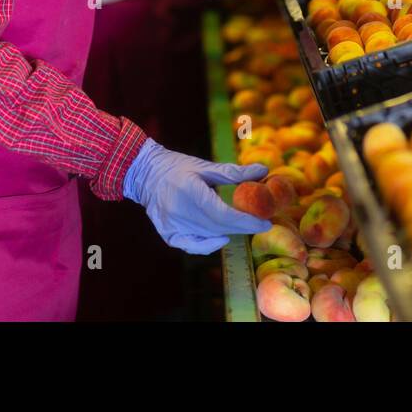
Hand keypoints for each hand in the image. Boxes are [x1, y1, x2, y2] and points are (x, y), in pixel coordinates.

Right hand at [123, 139, 270, 253]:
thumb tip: (264, 170)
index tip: (266, 222)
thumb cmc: (178, 166)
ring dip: (229, 232)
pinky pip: (192, 246)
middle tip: (262, 223)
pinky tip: (221, 237)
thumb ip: (234, 172)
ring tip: (244, 225)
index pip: (223, 214)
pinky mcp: (167, 234)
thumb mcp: (206, 166)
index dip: (246, 221)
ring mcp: (172, 225)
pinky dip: (208, 245)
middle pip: (218, 227)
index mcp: (190, 192)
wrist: (145, 173)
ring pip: (208, 236)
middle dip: (243, 227)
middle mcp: (180, 212)